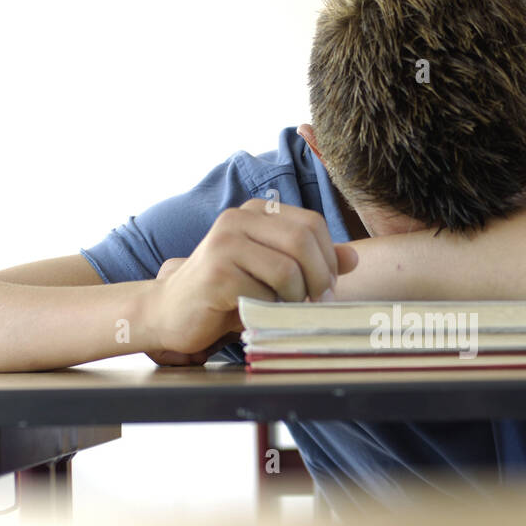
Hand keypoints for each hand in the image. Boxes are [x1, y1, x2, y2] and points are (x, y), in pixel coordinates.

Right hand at [146, 199, 357, 355]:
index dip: (328, 259)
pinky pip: (264, 294)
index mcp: (256, 211)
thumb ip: (311, 262)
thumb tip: (353, 258)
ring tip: (284, 310)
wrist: (171, 312)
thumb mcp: (273, 272)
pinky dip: (269, 311)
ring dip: (295, 299)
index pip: (313, 224)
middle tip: (317, 303)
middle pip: (303, 241)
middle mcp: (238, 219)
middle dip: (319, 279)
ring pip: (288, 270)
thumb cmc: (227, 292)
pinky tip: (256, 314)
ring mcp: (224, 244)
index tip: (326, 287)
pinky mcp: (216, 274)